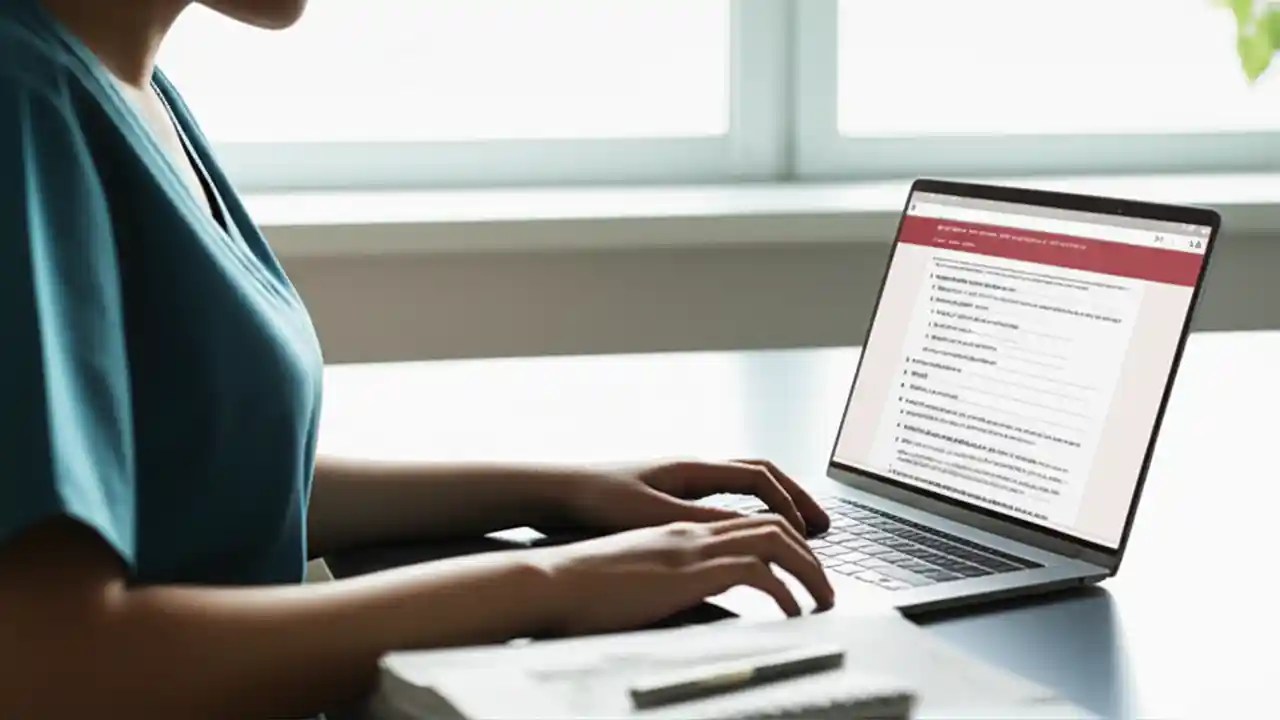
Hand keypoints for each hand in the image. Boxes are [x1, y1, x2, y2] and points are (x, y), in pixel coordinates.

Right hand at [530, 515, 835, 634]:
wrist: (553, 582)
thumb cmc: (583, 590)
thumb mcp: (638, 582)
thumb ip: (671, 584)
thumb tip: (697, 607)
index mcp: (681, 532)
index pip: (749, 522)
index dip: (785, 541)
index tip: (804, 568)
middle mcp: (693, 532)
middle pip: (774, 524)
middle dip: (810, 554)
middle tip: (827, 588)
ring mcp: (693, 548)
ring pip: (775, 541)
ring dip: (809, 570)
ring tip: (824, 601)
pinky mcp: (690, 571)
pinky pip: (757, 573)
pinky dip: (784, 592)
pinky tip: (792, 614)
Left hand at [564, 459, 829, 536]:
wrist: (555, 492)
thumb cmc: (597, 499)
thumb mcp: (654, 514)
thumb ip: (702, 523)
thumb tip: (752, 532)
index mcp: (693, 470)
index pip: (759, 477)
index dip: (791, 501)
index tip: (811, 530)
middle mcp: (691, 471)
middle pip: (759, 476)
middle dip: (794, 499)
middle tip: (822, 528)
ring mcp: (679, 484)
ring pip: (740, 489)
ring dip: (772, 508)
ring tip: (794, 535)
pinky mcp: (666, 500)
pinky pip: (720, 502)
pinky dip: (745, 517)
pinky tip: (746, 542)